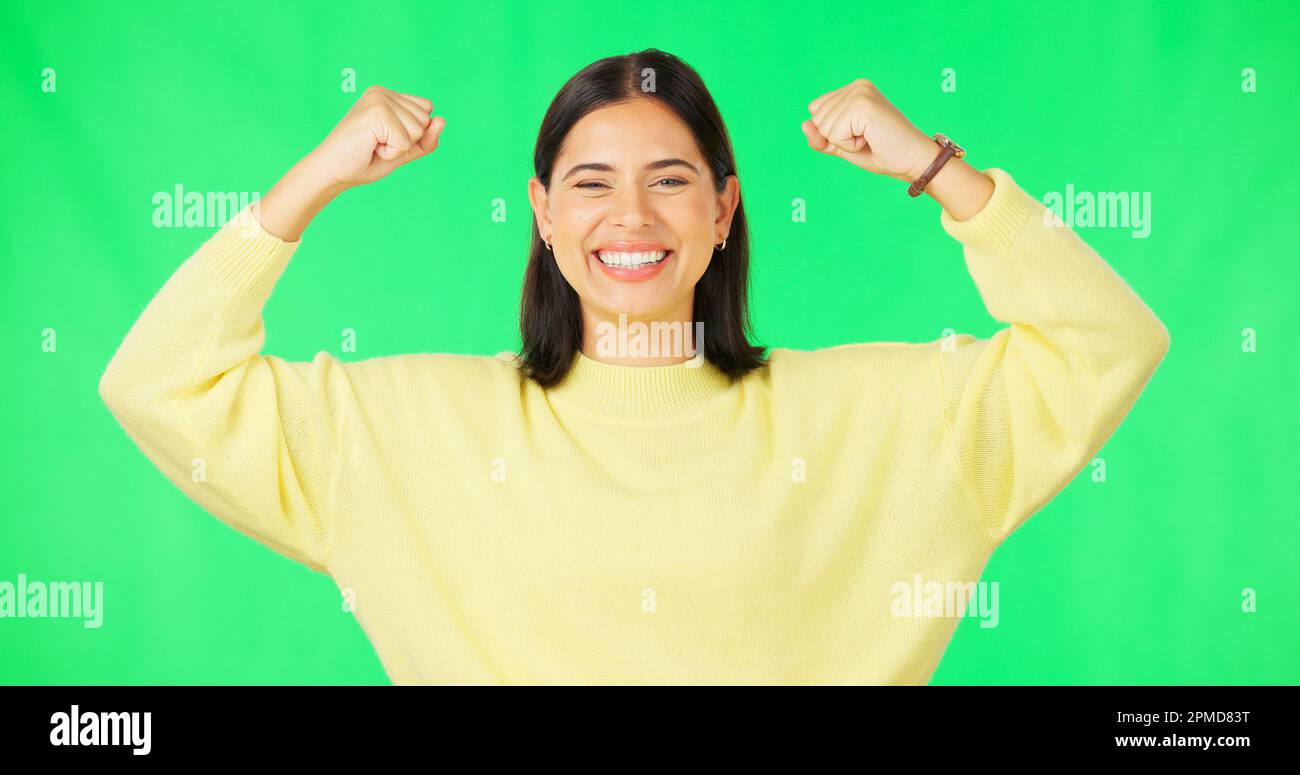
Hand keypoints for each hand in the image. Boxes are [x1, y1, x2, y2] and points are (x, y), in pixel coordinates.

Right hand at [302, 85, 445, 189]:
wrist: (332, 172)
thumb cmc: (364, 160)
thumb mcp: (403, 150)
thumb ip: (426, 138)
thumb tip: (442, 120)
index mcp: (387, 95)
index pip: (426, 111)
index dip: (413, 134)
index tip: (385, 139)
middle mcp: (382, 92)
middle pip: (425, 120)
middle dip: (406, 142)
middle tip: (377, 145)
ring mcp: (378, 100)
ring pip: (417, 130)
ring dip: (398, 148)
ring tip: (373, 146)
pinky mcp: (376, 114)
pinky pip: (405, 142)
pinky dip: (391, 153)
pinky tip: (370, 148)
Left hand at [801, 78, 936, 182]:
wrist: (913, 161)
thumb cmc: (883, 153)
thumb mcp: (843, 146)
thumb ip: (821, 137)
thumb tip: (804, 124)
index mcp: (853, 89)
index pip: (815, 110)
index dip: (831, 132)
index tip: (860, 134)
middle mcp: (856, 86)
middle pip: (817, 119)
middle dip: (838, 139)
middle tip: (868, 139)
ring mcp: (860, 93)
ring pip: (824, 127)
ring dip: (845, 143)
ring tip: (870, 139)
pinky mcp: (862, 106)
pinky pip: (834, 134)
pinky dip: (850, 146)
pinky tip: (871, 139)